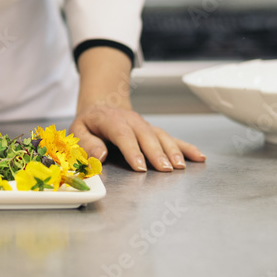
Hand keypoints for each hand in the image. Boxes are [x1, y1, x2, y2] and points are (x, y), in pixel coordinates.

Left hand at [72, 45, 205, 170]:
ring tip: (180, 166)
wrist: (102, 107)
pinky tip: (199, 157)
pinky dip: (186, 147)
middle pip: (146, 136)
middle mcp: (131, 121)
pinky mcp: (154, 132)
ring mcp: (145, 126)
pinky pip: (171, 138)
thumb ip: (86, 143)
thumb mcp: (77, 131)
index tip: (140, 167)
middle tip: (165, 169)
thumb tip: (100, 156)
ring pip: (161, 136)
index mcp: (110, 119)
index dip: (132, 150)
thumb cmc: (89, 124)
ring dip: (173, 150)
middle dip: (156, 153)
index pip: (122, 134)